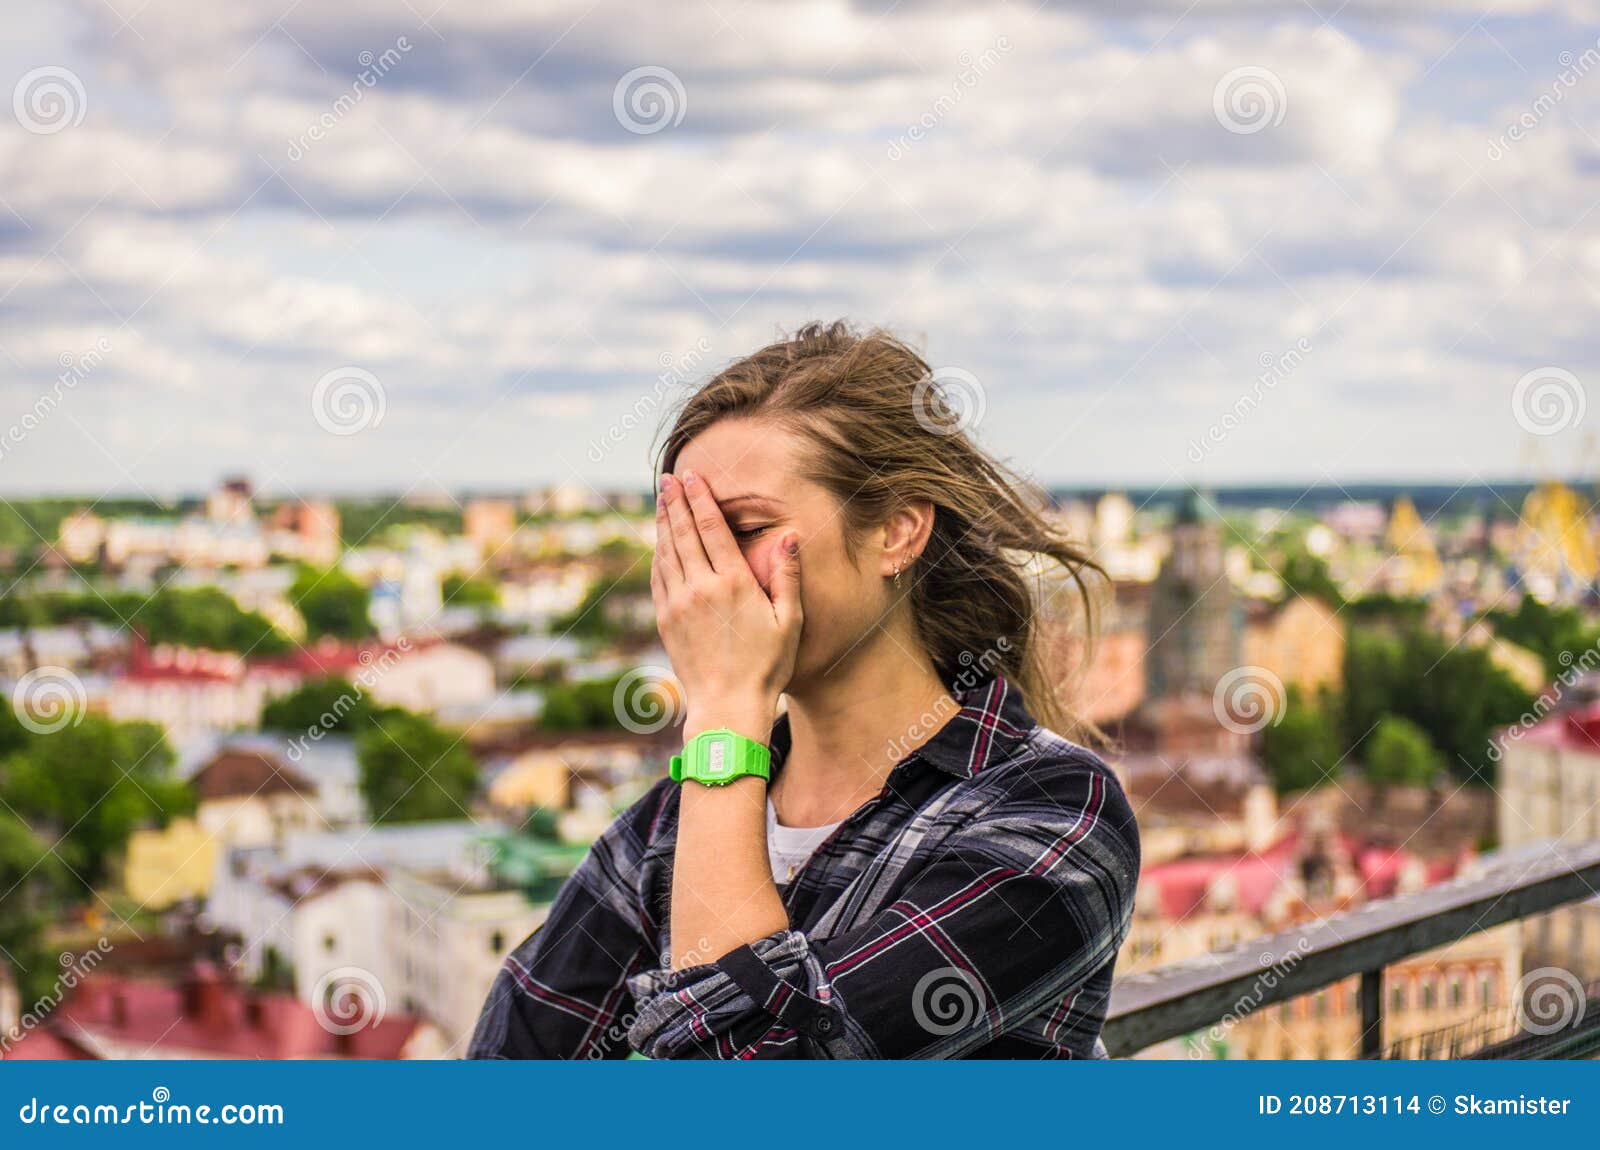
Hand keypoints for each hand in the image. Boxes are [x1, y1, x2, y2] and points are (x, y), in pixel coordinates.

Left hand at [651, 469, 801, 743]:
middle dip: (676, 502)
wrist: (727, 707)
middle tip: (669, 479)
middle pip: (684, 533)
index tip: (694, 477)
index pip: (712, 528)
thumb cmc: (766, 667)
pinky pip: (659, 576)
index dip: (701, 499)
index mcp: (734, 584)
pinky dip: (658, 554)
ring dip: (664, 523)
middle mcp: (701, 588)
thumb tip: (789, 536)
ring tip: (662, 501)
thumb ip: (788, 576)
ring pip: (667, 552)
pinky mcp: (666, 620)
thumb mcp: (789, 622)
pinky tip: (660, 543)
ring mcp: (679, 604)